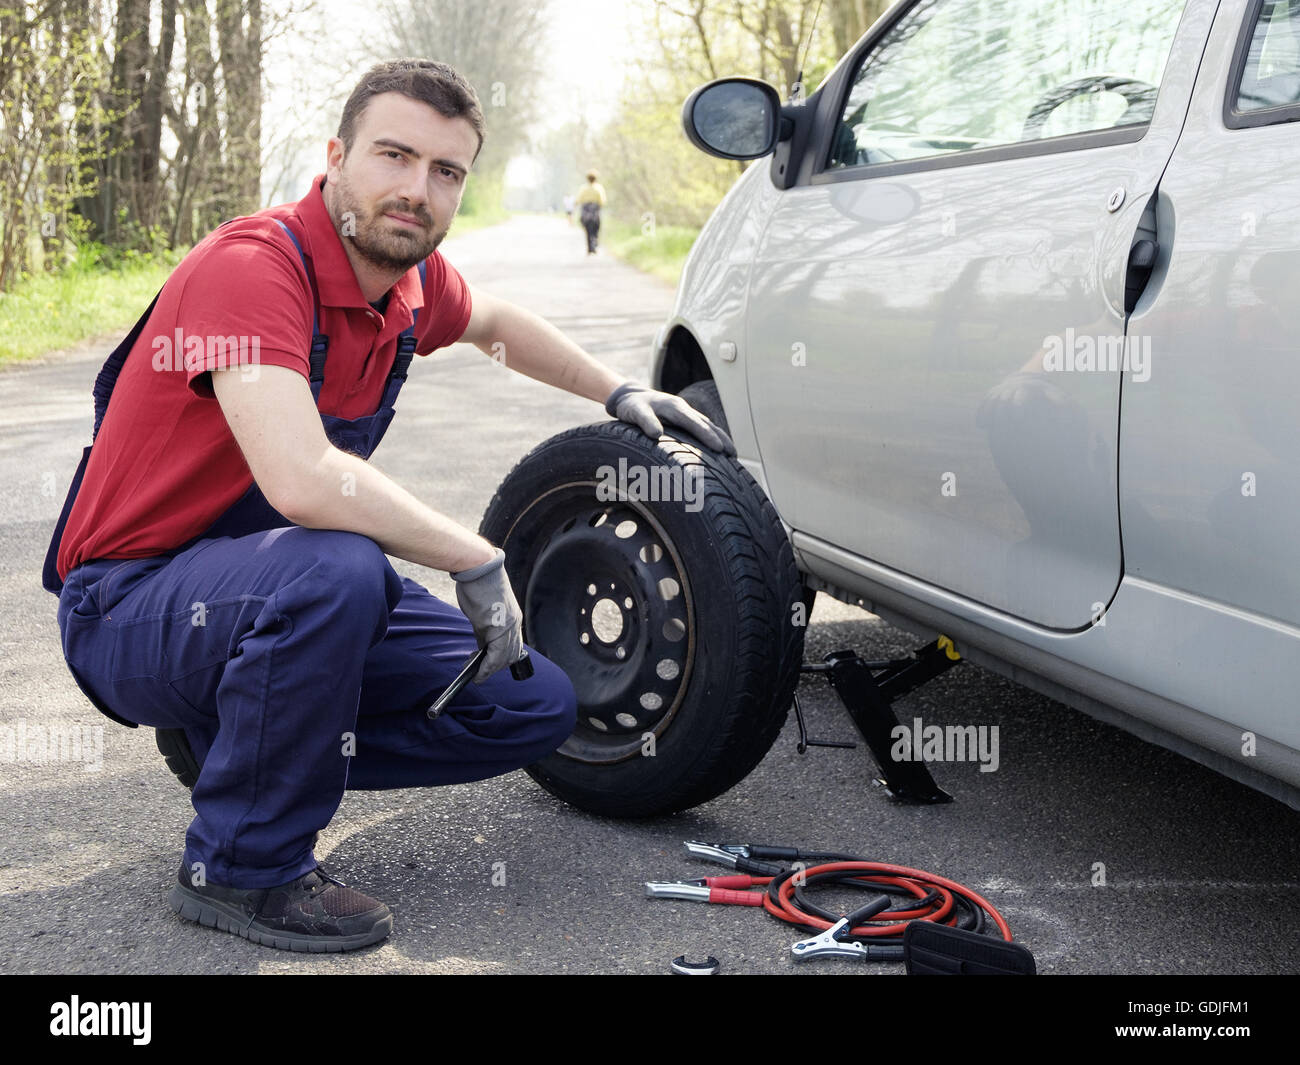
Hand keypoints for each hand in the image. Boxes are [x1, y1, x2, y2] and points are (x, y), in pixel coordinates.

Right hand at [450, 547, 524, 682]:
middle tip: (480, 671)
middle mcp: (514, 623)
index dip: (501, 659)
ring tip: (478, 674)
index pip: (512, 645)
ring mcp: (507, 626)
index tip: (488, 664)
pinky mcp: (496, 627)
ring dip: (491, 669)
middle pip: (511, 654)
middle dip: (496, 667)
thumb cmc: (477, 583)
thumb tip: (483, 646)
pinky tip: (478, 673)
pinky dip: (487, 667)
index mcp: (513, 616)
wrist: (477, 567)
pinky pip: (496, 655)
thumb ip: (486, 628)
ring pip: (505, 657)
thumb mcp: (484, 610)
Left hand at [605, 382, 736, 456]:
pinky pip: (702, 426)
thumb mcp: (634, 413)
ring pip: (707, 425)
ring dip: (720, 438)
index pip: (695, 423)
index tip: (719, 449)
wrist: (630, 396)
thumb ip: (645, 421)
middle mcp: (683, 409)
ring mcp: (685, 413)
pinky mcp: (684, 418)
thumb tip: (657, 435)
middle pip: (707, 424)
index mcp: (674, 408)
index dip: (708, 436)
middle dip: (721, 439)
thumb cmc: (631, 406)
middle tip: (733, 455)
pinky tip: (718, 447)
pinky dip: (712, 436)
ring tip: (732, 454)